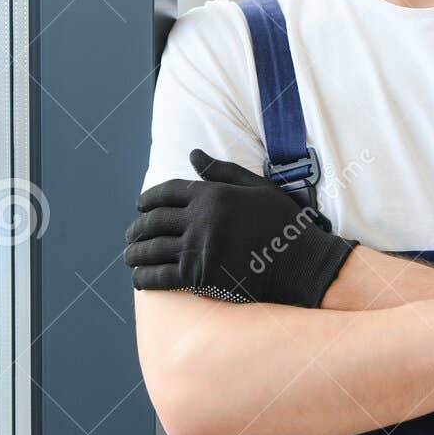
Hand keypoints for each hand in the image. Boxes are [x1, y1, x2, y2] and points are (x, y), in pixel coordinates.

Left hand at [124, 150, 354, 305]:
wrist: (303, 263)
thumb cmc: (284, 223)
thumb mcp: (257, 188)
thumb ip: (222, 171)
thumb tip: (193, 154)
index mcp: (212, 194)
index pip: (167, 192)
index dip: (148, 199)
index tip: (140, 206)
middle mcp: (201, 218)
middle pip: (154, 221)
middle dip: (137, 228)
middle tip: (130, 236)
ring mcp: (199, 247)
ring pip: (153, 249)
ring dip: (136, 254)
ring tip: (130, 257)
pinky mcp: (201, 275)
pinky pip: (162, 276)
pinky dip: (145, 279)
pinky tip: (138, 280)